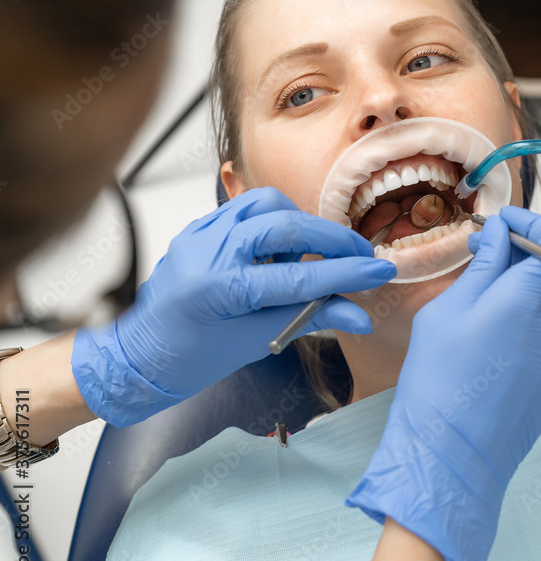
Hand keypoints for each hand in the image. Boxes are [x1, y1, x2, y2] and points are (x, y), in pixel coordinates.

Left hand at [72, 187, 396, 425]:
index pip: (298, 276)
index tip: (378, 270)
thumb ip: (312, 320)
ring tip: (318, 252)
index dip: (345, 273)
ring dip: (302, 223)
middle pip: (285, 226)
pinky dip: (275, 222)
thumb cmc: (195, 356)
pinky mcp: (200, 225)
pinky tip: (285, 249)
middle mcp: (207, 251)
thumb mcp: (259, 341)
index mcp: (218, 289)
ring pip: (266, 204)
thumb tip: (359, 316)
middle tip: (360, 257)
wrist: (143, 354)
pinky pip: (246, 208)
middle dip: (331, 239)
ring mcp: (200, 233)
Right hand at [346, 206, 540, 560]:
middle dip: (519, 262)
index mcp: (534, 295)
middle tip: (478, 263)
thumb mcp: (450, 308)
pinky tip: (489, 351)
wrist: (451, 454)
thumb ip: (486, 264)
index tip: (503, 226)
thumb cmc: (441, 379)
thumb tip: (501, 233)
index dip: (535, 225)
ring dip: (519, 299)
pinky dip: (524, 331)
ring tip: (476, 318)